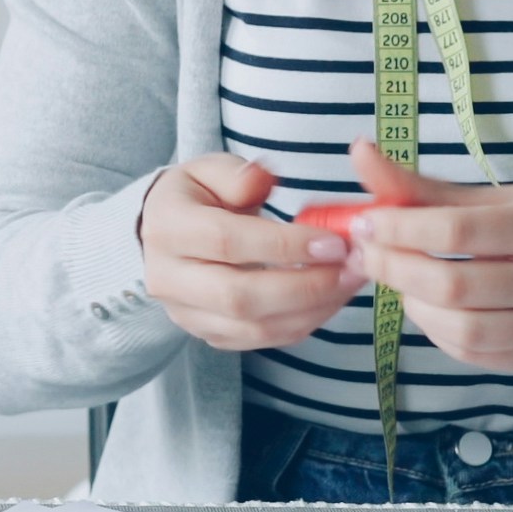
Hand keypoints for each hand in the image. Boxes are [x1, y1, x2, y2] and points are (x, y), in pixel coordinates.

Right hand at [137, 154, 365, 352]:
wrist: (162, 235)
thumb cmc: (194, 197)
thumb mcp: (208, 169)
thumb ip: (239, 174)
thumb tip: (265, 182)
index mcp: (167, 227)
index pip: (227, 242)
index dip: (284, 246)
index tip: (333, 242)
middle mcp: (168, 278)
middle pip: (239, 296)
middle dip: (305, 287)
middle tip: (350, 269)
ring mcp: (185, 313)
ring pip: (252, 328)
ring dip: (310, 310)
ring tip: (348, 283)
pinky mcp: (207, 334)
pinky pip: (258, 341)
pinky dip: (300, 324)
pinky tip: (327, 300)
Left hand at [342, 139, 512, 372]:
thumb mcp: (503, 194)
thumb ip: (427, 187)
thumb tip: (360, 154)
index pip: (458, 232)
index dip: (400, 227)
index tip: (364, 222)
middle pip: (454, 286)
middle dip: (395, 269)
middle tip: (365, 253)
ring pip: (462, 330)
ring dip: (413, 304)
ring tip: (398, 280)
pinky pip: (474, 354)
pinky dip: (437, 332)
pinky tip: (427, 306)